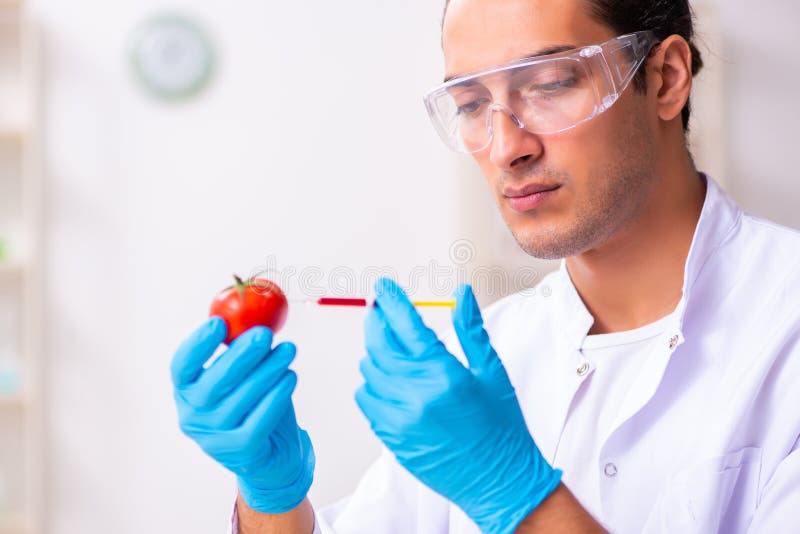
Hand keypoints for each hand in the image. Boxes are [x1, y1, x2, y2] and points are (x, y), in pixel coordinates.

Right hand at [170, 317, 314, 512]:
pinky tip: (290, 377)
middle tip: (265, 334)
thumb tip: (253, 310)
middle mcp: (193, 416)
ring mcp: (214, 438)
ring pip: (241, 400)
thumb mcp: (242, 372)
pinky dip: (276, 396)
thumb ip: (240, 345)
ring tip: (288, 350)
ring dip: (268, 371)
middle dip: (241, 355)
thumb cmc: (253, 401)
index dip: (198, 345)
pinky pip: (259, 420)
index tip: (219, 322)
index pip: (182, 367)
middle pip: (213, 383)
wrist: (271, 450)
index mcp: (186, 391)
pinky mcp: (241, 451)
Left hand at [356, 279, 561, 533]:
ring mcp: (400, 420)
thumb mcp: (492, 373)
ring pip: (369, 371)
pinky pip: (367, 400)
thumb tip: (460, 293)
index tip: (383, 288)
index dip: (391, 302)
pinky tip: (388, 380)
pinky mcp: (392, 439)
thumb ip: (470, 330)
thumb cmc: (502, 427)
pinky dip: (372, 384)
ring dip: (376, 353)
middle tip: (380, 311)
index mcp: (444, 375)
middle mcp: (416, 396)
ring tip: (390, 347)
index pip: (406, 326)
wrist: (500, 482)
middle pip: (379, 345)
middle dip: (377, 322)